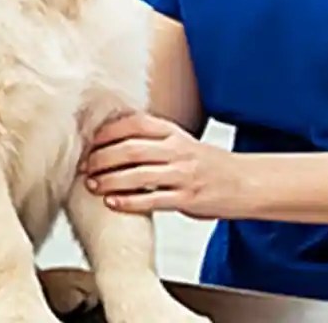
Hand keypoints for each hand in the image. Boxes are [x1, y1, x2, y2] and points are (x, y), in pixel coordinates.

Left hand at [79, 112, 240, 218]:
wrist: (243, 183)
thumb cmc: (207, 165)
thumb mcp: (182, 142)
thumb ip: (153, 139)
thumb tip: (113, 139)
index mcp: (174, 133)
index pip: (134, 124)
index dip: (107, 131)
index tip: (88, 141)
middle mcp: (177, 150)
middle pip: (130, 149)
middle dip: (101, 157)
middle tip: (84, 166)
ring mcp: (183, 174)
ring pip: (137, 175)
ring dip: (109, 180)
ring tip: (92, 185)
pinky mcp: (187, 198)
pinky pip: (152, 199)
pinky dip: (128, 201)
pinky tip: (112, 203)